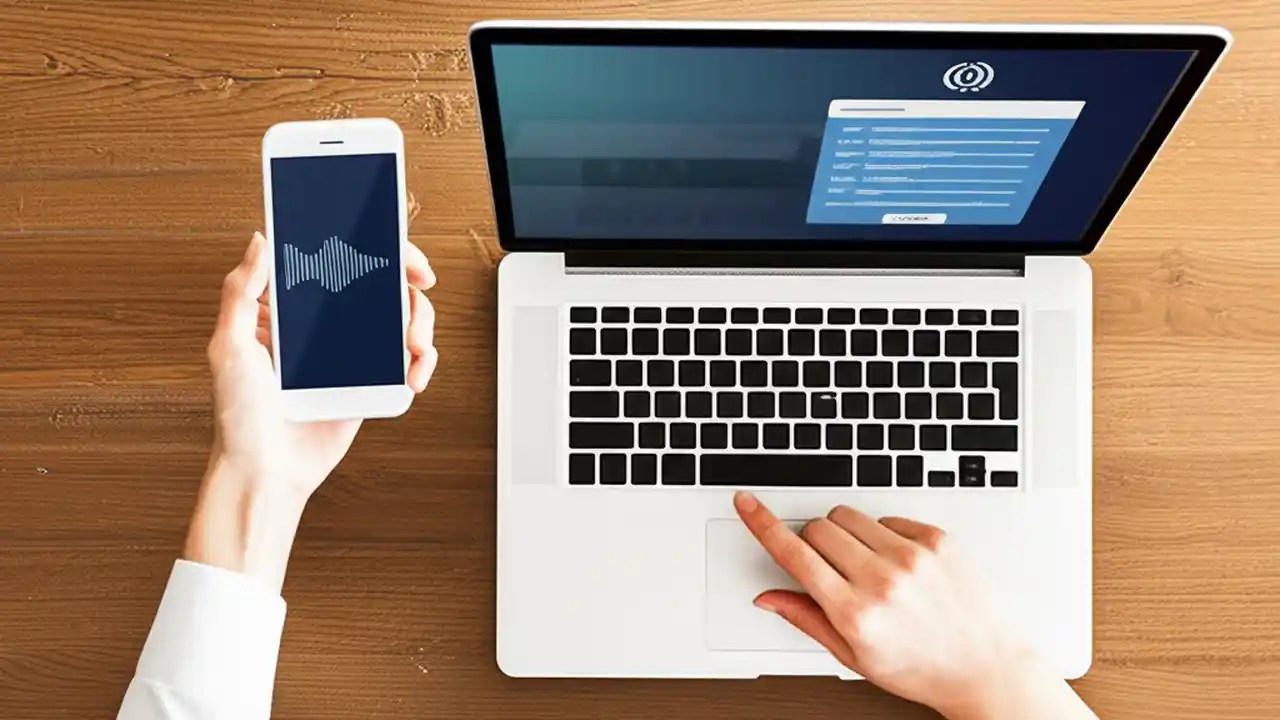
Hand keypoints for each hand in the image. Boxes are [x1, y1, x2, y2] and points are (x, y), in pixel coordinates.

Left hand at [185, 232, 437, 592]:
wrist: (268, 472)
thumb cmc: (240, 415)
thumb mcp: (229, 346)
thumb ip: (240, 292)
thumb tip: (260, 241)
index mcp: (290, 309)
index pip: (335, 260)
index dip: (367, 244)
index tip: (390, 242)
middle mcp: (323, 324)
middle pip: (378, 282)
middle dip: (407, 276)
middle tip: (421, 279)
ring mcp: (350, 352)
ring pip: (400, 317)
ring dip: (420, 321)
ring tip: (415, 343)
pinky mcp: (371, 380)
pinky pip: (408, 359)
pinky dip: (422, 360)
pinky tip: (414, 373)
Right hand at [734, 492, 1096, 719]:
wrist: (983, 665)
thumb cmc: (920, 667)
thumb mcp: (853, 656)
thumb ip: (805, 618)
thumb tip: (768, 597)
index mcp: (855, 612)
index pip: (794, 555)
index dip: (763, 524)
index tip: (746, 503)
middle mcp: (883, 579)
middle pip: (818, 528)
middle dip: (814, 543)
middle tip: (833, 570)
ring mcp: (913, 556)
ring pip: (848, 515)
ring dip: (845, 534)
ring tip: (867, 566)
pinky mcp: (937, 539)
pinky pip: (887, 516)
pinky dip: (883, 534)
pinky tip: (898, 564)